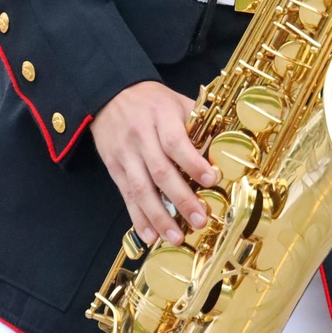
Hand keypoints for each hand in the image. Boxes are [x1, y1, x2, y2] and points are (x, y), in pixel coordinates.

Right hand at [91, 81, 219, 247]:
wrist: (110, 95)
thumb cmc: (152, 101)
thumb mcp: (178, 103)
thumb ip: (198, 127)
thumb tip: (221, 155)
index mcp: (160, 116)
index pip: (176, 142)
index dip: (193, 162)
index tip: (212, 179)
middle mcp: (141, 136)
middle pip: (160, 171)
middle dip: (181, 199)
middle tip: (200, 219)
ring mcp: (125, 154)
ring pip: (141, 189)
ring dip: (160, 217)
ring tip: (176, 237)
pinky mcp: (114, 168)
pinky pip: (127, 196)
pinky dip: (138, 218)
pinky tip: (151, 235)